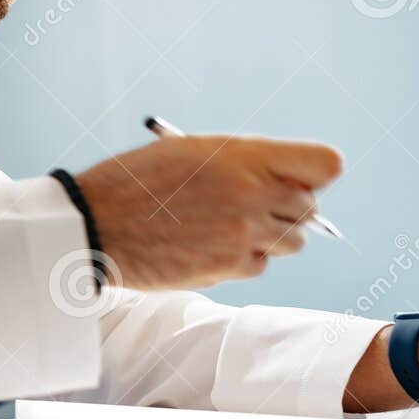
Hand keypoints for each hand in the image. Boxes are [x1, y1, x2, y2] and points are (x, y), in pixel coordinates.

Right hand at [72, 134, 340, 290]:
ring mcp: (243, 232)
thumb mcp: (189, 153)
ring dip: (266, 238)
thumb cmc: (134, 183)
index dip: (310, 175)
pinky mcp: (229, 266)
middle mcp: (251, 191)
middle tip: (243, 208)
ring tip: (222, 228)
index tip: (289, 181)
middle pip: (309, 208)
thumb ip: (243, 162)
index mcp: (242, 154)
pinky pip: (260, 265)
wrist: (93, 225)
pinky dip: (240, 260)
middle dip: (284, 209)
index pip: (325, 164)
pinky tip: (203, 247)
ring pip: (291, 242)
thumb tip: (287, 183)